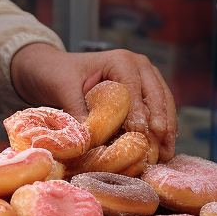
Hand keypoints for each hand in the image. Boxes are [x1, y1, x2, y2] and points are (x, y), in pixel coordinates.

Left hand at [10, 42, 176, 161]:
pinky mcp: (143, 96)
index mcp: (120, 60)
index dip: (138, 110)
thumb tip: (89, 138)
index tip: (140, 132)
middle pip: (157, 95)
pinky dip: (160, 132)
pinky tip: (161, 151)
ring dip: (167, 130)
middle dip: (161, 121)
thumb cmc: (55, 74)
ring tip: (166, 155)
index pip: (134, 87)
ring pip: (164, 105)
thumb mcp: (62, 88)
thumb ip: (76, 109)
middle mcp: (138, 67)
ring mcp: (144, 81)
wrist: (50, 69)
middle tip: (160, 146)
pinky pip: (157, 113)